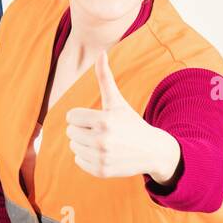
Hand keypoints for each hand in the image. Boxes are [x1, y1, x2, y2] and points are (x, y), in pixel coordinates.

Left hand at [65, 52, 181, 183]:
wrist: (152, 150)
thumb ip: (105, 77)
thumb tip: (101, 52)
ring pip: (73, 146)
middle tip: (101, 131)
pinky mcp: (101, 171)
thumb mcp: (117, 101)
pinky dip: (86, 157)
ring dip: (83, 143)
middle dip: (82, 129)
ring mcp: (102, 157)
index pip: (71, 117)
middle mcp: (102, 140)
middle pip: (71, 132)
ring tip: (102, 141)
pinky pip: (78, 161)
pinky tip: (103, 153)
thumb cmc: (131, 122)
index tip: (95, 119)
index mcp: (104, 120)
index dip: (81, 116)